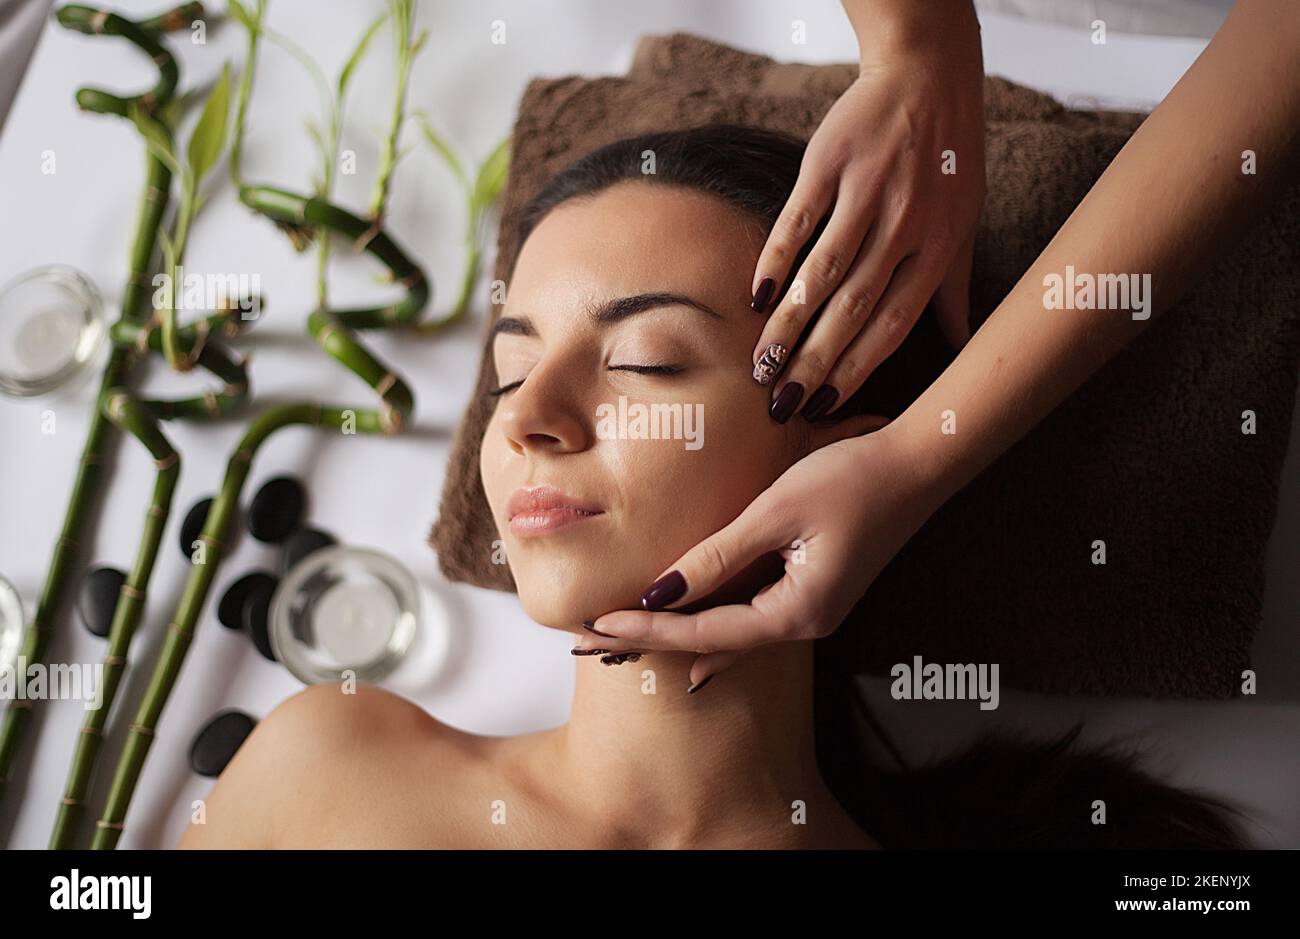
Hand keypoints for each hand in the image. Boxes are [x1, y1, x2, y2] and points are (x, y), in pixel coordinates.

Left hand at [581, 420, 944, 685]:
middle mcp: (807, 623)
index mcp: (798, 611)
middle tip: (589, 645)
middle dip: (651, 642)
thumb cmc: (851, 478)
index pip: (707, 632)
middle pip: (714, 644)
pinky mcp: (816, 591)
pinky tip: (695, 652)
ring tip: (623, 644)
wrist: (919, 464)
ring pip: (733, 636)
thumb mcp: (775, 513)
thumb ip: (718, 556)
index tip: (598, 623)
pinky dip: (716, 629)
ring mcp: (814, 611)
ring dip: (677, 636)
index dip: (649, 628)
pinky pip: (754, 621)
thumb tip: (661, 591)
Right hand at [750, 18, 985, 421]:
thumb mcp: (964, 226)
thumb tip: (964, 347)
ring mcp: (867, 193)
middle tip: (780, 402)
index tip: (823, 405)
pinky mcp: (830, 163)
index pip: (892, 324)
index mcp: (936, 249)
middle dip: (814, 362)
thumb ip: (955, 290)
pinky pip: (798, 221)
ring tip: (761, 363)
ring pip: (821, 273)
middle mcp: (904, 226)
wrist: (928, 76)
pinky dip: (774, 260)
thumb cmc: (949, 161)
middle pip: (852, 309)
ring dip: (788, 324)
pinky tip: (755, 298)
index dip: (856, 369)